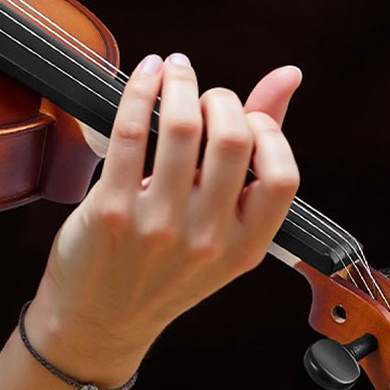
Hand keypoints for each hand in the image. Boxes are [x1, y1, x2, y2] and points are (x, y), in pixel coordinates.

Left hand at [32, 53, 301, 378]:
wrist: (100, 320)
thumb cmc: (163, 268)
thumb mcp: (221, 228)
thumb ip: (254, 154)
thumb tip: (288, 76)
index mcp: (246, 247)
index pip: (284, 176)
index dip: (268, 130)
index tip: (243, 113)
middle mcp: (208, 239)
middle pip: (233, 140)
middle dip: (219, 97)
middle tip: (200, 89)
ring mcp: (158, 225)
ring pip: (181, 129)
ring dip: (178, 83)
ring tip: (173, 69)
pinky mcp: (110, 209)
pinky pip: (130, 133)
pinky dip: (138, 92)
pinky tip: (144, 76)